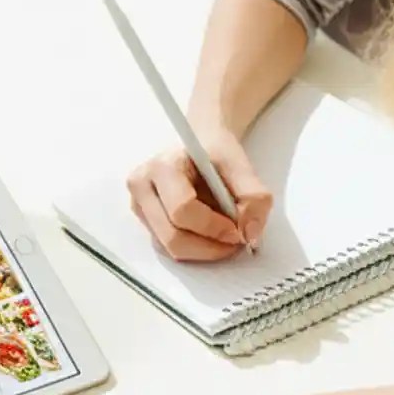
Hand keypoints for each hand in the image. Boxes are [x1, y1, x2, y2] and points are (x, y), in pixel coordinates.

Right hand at [126, 128, 272, 261]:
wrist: (200, 145)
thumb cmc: (216, 153)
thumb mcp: (241, 165)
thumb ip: (254, 197)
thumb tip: (250, 232)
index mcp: (164, 166)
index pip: (183, 210)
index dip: (214, 227)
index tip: (238, 231)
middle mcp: (143, 186)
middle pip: (173, 237)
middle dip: (209, 247)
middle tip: (235, 242)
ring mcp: (140, 205)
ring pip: (170, 248)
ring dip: (203, 250)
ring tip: (224, 236)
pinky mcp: (145, 221)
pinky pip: (168, 249)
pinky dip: (194, 249)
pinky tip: (209, 235)